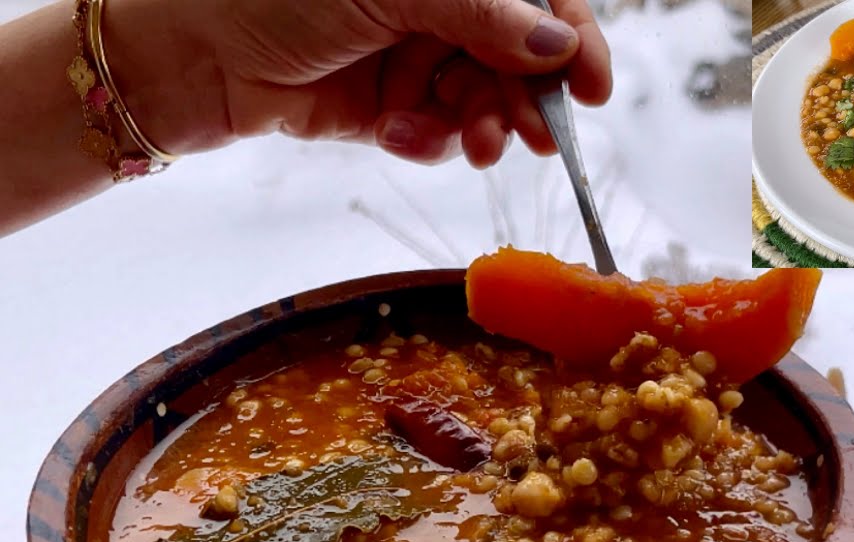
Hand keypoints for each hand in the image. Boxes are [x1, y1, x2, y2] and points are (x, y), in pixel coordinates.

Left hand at [107, 0, 611, 167]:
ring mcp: (416, 59)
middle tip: (537, 136)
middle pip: (520, 59)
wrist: (188, 57)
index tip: (593, 88)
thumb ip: (481, 15)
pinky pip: (440, 134)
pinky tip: (400, 132)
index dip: (573, 41)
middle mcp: (438, 11)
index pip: (536, 2)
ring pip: (485, 102)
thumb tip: (557, 43)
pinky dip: (430, 140)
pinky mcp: (393, 110)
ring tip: (473, 144)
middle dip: (530, 98)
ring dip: (484, 126)